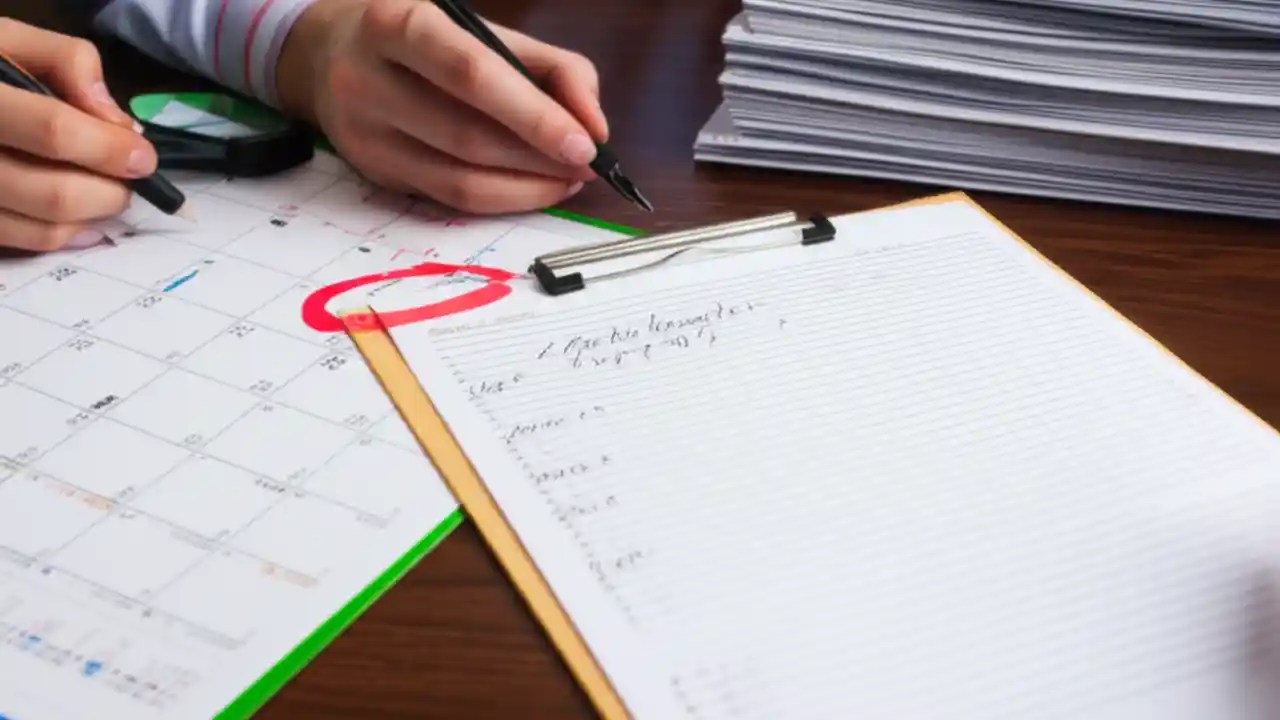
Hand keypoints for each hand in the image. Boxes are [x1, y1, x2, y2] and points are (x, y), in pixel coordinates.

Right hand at [0, 19, 156, 251]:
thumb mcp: (11, 39)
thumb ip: (68, 63)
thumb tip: (118, 122)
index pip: (54, 132)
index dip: (108, 149)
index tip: (142, 157)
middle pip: (54, 195)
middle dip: (109, 193)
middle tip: (129, 180)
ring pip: (43, 227)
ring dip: (93, 217)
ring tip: (106, 193)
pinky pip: (24, 243)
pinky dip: (64, 234)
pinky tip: (80, 216)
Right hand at [277, 0, 607, 214]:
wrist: (325, 53)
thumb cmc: (423, 39)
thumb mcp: (482, 28)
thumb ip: (552, 69)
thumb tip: (594, 128)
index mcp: (398, 23)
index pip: (472, 75)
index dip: (535, 116)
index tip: (586, 144)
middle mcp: (368, 79)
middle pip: (468, 137)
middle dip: (539, 158)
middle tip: (587, 165)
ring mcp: (364, 134)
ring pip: (459, 182)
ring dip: (526, 188)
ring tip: (567, 179)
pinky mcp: (373, 173)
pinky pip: (448, 200)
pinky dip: (502, 199)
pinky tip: (533, 187)